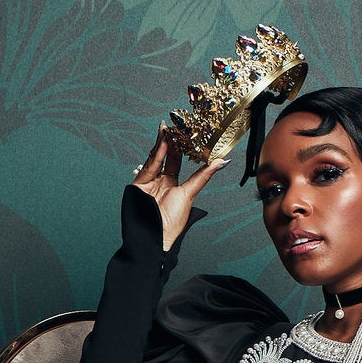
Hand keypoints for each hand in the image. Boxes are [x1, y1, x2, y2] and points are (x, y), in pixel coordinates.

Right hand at [131, 121, 229, 249]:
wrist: (156, 236)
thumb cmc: (174, 221)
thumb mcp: (191, 193)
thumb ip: (204, 174)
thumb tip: (223, 161)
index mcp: (173, 186)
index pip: (176, 162)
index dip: (180, 148)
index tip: (185, 134)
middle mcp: (160, 182)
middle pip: (165, 157)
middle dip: (170, 142)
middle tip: (175, 126)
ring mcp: (149, 182)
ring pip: (156, 158)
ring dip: (162, 143)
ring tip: (169, 128)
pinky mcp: (139, 184)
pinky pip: (149, 166)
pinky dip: (156, 154)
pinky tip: (164, 142)